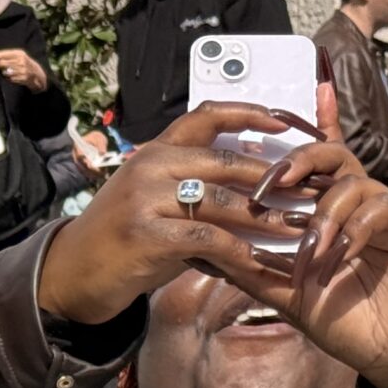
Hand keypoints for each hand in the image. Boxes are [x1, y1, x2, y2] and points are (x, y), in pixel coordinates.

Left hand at [0, 49, 47, 93]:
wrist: (36, 74)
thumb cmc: (24, 63)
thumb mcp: (18, 55)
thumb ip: (6, 55)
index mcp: (19, 53)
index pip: (1, 54)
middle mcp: (21, 61)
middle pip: (1, 63)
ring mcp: (21, 70)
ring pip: (4, 72)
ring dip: (3, 72)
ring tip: (7, 71)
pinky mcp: (21, 78)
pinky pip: (8, 78)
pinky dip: (8, 78)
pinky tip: (12, 76)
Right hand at [35, 104, 313, 324]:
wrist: (73, 273)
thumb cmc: (122, 238)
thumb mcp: (153, 200)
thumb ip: (195, 187)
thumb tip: (256, 183)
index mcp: (155, 151)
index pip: (206, 115)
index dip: (250, 114)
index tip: (287, 124)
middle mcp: (150, 166)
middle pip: (226, 162)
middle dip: (277, 178)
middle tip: (314, 190)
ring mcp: (145, 199)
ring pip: (223, 201)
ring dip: (268, 218)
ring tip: (301, 228)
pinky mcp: (146, 235)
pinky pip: (208, 239)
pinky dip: (241, 252)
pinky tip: (262, 263)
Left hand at [210, 135, 387, 387]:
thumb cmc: (346, 323)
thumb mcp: (289, 295)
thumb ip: (253, 270)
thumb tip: (205, 251)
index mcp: (327, 215)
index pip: (309, 169)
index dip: (292, 142)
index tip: (255, 140)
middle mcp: (356, 205)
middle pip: (330, 156)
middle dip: (297, 163)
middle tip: (270, 187)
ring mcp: (385, 211)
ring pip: (351, 182)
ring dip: (322, 215)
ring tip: (309, 254)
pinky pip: (382, 205)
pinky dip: (355, 229)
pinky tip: (340, 258)